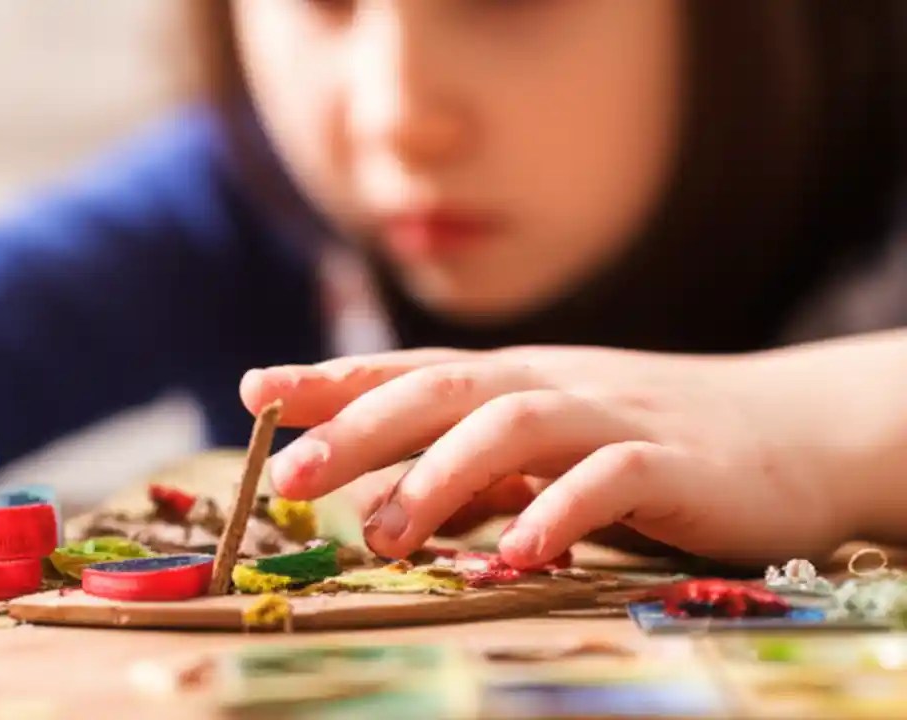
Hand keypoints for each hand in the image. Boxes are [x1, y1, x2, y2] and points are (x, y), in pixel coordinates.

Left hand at [241, 346, 854, 567]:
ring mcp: (610, 414)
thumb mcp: (545, 446)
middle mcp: (548, 384)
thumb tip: (379, 498)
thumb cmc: (645, 442)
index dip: (331, 379)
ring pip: (511, 425)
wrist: (790, 428)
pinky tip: (518, 554)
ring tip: (385, 533)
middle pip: (439, 391)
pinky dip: (559, 510)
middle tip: (286, 478)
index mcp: (509, 380)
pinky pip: (609, 478)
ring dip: (440, 475)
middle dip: (356, 429)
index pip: (406, 370)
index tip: (255, 393)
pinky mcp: (673, 461)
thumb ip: (470, 463)